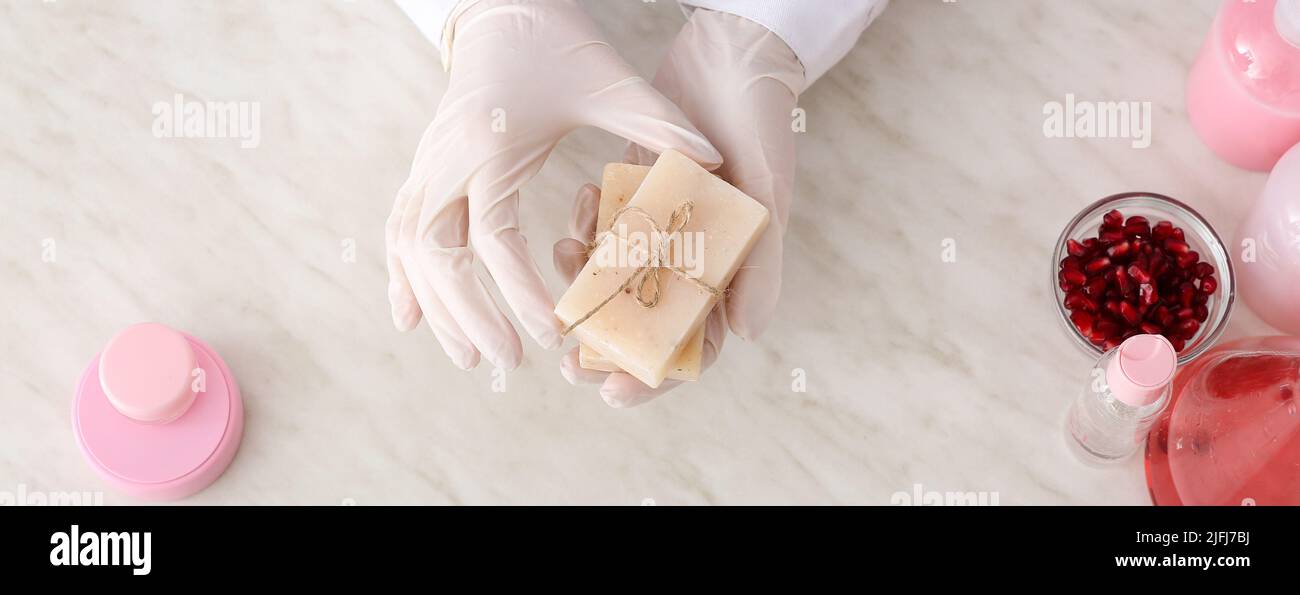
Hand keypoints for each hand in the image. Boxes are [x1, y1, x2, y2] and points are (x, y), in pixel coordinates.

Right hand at [386, 0, 720, 370]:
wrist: (504, 11)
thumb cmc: (557, 45)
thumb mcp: (609, 81)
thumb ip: (657, 122)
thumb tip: (710, 163)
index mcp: (490, 146)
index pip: (493, 237)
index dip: (519, 292)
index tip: (552, 333)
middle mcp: (447, 160)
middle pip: (436, 255)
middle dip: (468, 315)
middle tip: (504, 365)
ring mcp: (428, 164)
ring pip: (409, 248)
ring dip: (434, 306)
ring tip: (466, 359)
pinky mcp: (424, 168)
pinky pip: (399, 231)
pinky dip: (402, 278)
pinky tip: (409, 318)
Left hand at [552, 9, 803, 406]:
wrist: (733, 58)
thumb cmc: (762, 130)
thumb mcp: (766, 201)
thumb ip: (757, 268)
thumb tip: (746, 337)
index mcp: (730, 275)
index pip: (693, 347)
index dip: (655, 378)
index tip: (613, 392)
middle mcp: (694, 261)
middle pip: (645, 326)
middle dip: (605, 347)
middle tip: (566, 362)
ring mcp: (663, 231)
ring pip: (614, 280)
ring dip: (584, 282)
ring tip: (561, 260)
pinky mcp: (636, 197)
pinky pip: (602, 230)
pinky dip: (585, 226)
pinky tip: (579, 207)